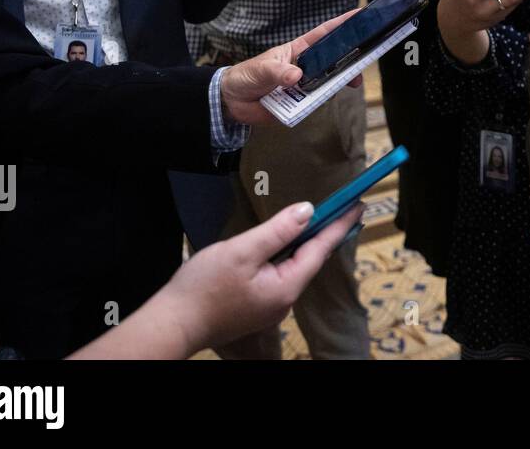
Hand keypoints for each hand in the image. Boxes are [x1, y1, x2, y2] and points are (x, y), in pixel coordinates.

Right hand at [155, 200, 364, 353]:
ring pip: (295, 268)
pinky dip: (288, 256)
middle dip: (326, 233)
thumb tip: (308, 211)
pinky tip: (285, 245)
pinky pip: (280, 276)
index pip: (321, 249)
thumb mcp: (242, 251)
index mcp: (286, 287)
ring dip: (306, 244)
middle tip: (342, 209)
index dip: (339, 224)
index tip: (357, 205)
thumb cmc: (203, 287)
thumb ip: (277, 231)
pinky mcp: (255, 307)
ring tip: (319, 221)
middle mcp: (284, 300)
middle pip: (311, 260)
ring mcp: (270, 307)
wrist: (172, 324)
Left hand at [220, 10, 362, 122]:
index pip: (323, 35)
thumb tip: (296, 76)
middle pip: (333, 60)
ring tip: (351, 83)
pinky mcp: (301, 103)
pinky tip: (327, 98)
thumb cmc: (246, 76)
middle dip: (350, 58)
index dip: (342, 24)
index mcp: (298, 51)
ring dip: (339, 82)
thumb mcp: (261, 70)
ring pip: (329, 82)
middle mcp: (306, 66)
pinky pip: (317, 102)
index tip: (360, 15)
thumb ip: (278, 72)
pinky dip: (322, 101)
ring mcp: (305, 84)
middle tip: (364, 60)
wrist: (233, 102)